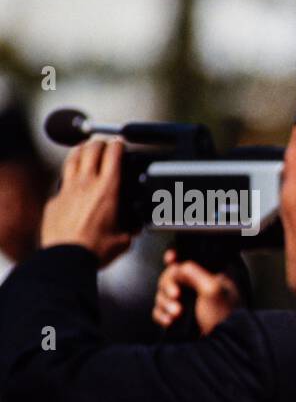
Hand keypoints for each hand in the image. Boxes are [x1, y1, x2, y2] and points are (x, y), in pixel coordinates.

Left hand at [40, 137, 130, 266]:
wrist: (67, 258)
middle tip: (104, 144)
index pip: (113, 154)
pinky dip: (70, 174)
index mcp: (108, 190)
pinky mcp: (55, 199)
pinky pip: (63, 180)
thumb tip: (135, 228)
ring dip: (81, 150)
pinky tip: (73, 179)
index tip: (120, 143)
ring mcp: (68, 189)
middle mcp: (87, 184)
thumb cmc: (95, 250)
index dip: (118, 145)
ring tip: (86, 149)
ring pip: (73, 158)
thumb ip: (130, 229)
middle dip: (99, 143)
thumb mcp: (124, 240)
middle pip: (91, 149)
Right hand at [153, 249, 240, 334]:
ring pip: (163, 294)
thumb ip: (194, 272)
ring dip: (165, 303)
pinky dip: (162, 315)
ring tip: (176, 313)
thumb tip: (178, 266)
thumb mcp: (213, 289)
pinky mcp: (180, 316)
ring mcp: (188, 302)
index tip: (170, 260)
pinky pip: (161, 310)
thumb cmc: (225, 317)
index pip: (188, 260)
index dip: (175, 258)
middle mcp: (197, 286)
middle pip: (170, 277)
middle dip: (168, 287)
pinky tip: (170, 320)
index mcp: (210, 275)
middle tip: (176, 295)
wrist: (223, 345)